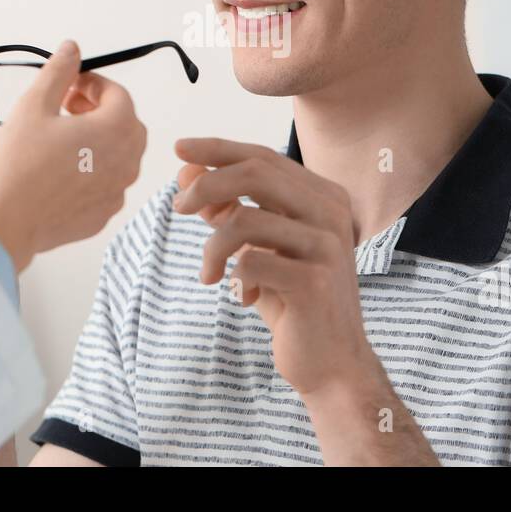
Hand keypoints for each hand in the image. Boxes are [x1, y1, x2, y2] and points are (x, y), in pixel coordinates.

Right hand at [0, 40, 147, 272]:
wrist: (7, 221)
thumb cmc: (18, 162)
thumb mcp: (34, 105)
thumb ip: (59, 72)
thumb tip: (72, 48)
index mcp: (116, 129)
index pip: (119, 94)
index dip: (93, 84)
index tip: (69, 85)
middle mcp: (127, 161)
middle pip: (126, 123)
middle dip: (100, 110)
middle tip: (66, 109)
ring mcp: (118, 190)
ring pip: (120, 155)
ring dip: (99, 140)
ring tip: (62, 139)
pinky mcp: (104, 213)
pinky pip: (108, 183)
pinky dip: (93, 170)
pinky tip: (62, 170)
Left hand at [172, 138, 378, 398]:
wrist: (331, 363)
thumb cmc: (292, 302)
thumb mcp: (256, 249)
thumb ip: (229, 210)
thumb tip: (187, 172)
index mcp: (324, 197)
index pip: (264, 158)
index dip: (219, 149)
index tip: (179, 147)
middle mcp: (332, 213)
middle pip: (256, 173)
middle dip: (207, 184)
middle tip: (178, 207)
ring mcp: (327, 246)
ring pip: (245, 220)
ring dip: (212, 248)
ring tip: (208, 274)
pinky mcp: (315, 281)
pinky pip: (250, 263)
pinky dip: (234, 279)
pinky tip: (243, 298)